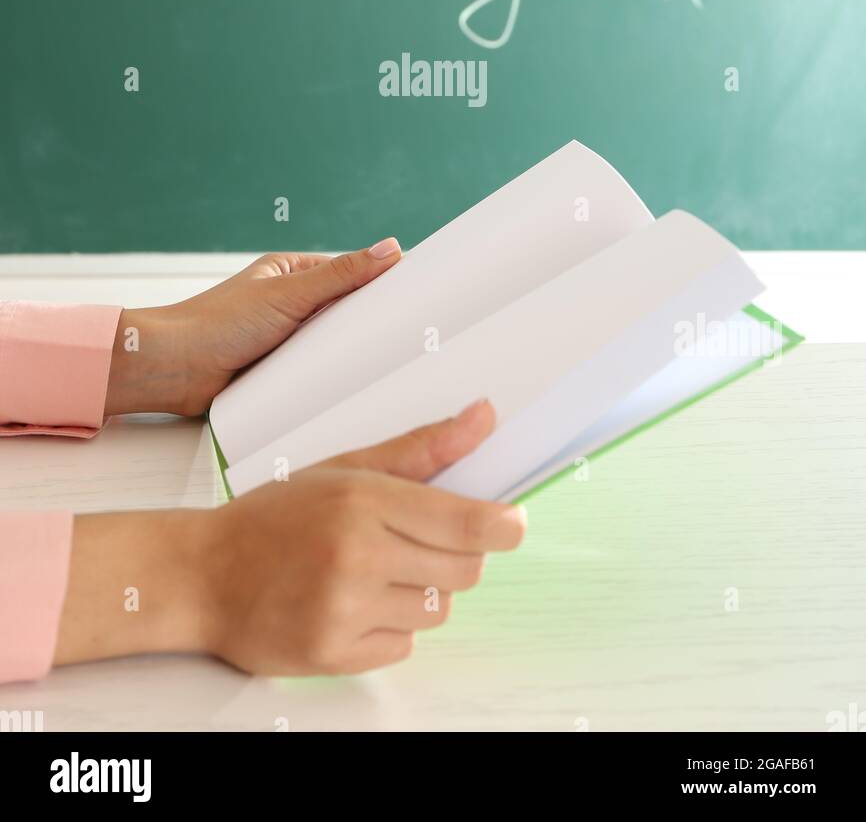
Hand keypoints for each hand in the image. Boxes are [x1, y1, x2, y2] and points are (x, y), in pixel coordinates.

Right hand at [55, 401, 526, 675]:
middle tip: (421, 542)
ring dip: (422, 593)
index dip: (503, 526)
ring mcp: (344, 610)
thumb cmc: (274, 516)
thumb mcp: (345, 468)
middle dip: (457, 557)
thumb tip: (484, 416)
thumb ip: (422, 448)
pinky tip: (354, 604)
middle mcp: (356, 556)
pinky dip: (391, 628)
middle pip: (464, 572)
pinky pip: (404, 647)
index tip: (513, 523)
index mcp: (362, 500)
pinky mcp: (333, 654)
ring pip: (437, 611)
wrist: (202, 575)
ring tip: (376, 573)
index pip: (466, 522)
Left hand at [105, 240, 401, 418]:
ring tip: (393, 361)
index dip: (382, 280)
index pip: (349, 272)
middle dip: (370, 321)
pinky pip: (315, 372)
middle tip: (415, 330)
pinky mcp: (279, 372)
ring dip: (350, 353)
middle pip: (344, 310)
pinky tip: (356, 386)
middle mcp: (289, 304)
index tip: (420, 288)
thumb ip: (341, 274)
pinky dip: (331, 377)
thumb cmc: (218, 323)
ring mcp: (285, 339)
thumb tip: (391, 248)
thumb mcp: (289, 294)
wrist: (173, 371)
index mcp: (291, 273)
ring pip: (332, 344)